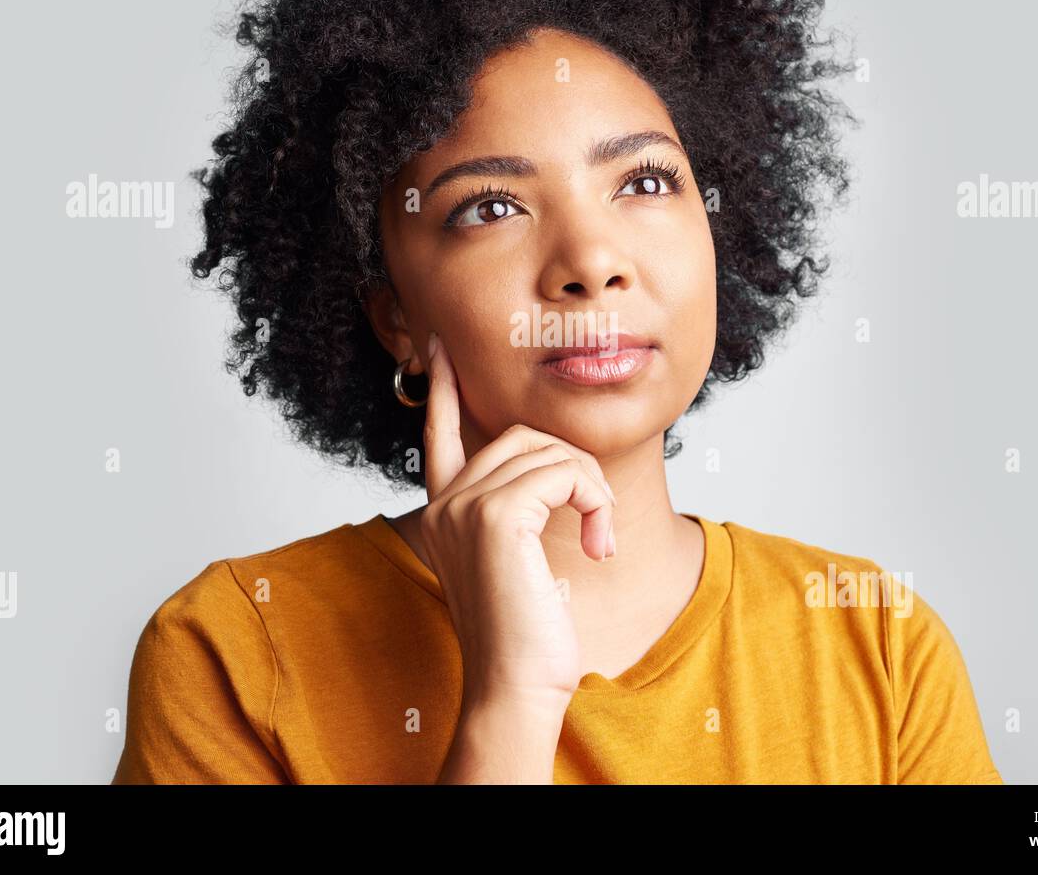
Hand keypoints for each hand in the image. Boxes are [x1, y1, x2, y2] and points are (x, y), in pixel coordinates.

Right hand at [419, 331, 615, 713]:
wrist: (517, 686)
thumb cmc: (526, 636)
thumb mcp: (518, 563)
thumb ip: (516, 511)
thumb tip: (550, 467)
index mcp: (444, 513)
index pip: (439, 434)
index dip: (442, 390)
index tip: (441, 350)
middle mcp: (445, 503)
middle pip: (521, 435)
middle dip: (573, 466)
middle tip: (596, 519)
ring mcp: (464, 505)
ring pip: (549, 450)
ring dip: (591, 488)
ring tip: (598, 538)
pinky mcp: (495, 514)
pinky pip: (565, 473)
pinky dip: (595, 502)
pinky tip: (597, 544)